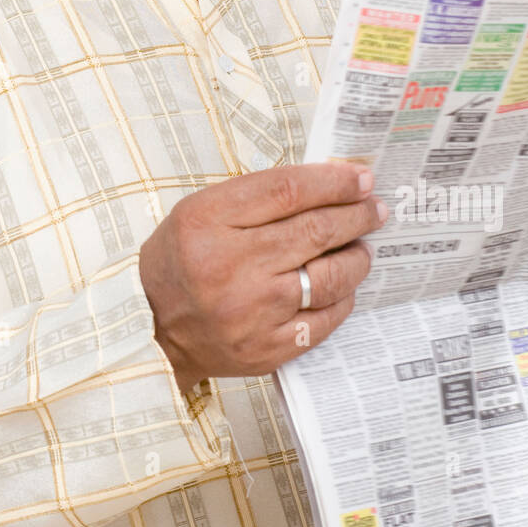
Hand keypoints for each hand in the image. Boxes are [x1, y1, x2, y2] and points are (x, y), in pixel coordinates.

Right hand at [138, 162, 386, 392]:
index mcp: (209, 222)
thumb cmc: (179, 261)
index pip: (287, 190)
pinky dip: (342, 298)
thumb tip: (326, 185)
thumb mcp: (200, 211)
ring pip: (330, 277)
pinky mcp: (267, 348)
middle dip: (357, 215)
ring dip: (357, 257)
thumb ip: (258, 196)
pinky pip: (325, 320)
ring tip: (362, 246)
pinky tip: (343, 286)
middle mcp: (232, 267)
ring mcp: (252, 313)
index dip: (333, 181)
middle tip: (375, 208)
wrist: (152, 328)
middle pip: (316, 230)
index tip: (361, 178)